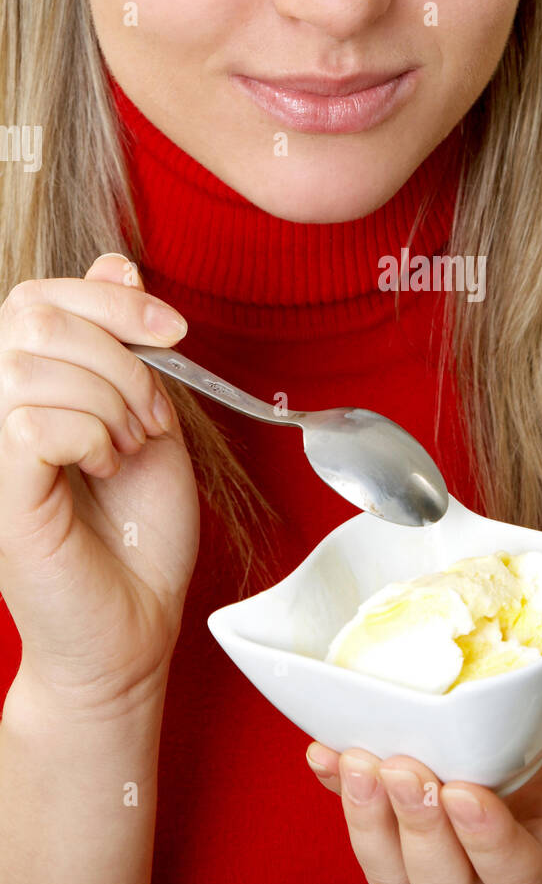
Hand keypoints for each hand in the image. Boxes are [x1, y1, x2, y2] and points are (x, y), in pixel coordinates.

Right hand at [0, 253, 199, 713]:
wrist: (135, 622)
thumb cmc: (138, 529)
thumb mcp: (148, 413)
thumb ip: (126, 344)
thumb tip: (116, 261)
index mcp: (26, 384)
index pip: (39, 295)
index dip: (112, 297)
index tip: (175, 332)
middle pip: (33, 313)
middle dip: (118, 354)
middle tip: (151, 417)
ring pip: (35, 364)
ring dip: (113, 402)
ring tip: (129, 450)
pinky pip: (32, 420)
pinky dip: (90, 436)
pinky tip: (103, 468)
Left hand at [305, 513, 541, 883]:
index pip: (524, 868)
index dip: (489, 841)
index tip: (465, 790)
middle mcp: (499, 851)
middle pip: (446, 883)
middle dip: (415, 828)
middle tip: (402, 764)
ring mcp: (450, 844)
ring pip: (397, 871)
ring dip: (368, 820)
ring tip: (359, 753)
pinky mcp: (409, 818)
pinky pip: (366, 826)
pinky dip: (338, 790)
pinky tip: (325, 746)